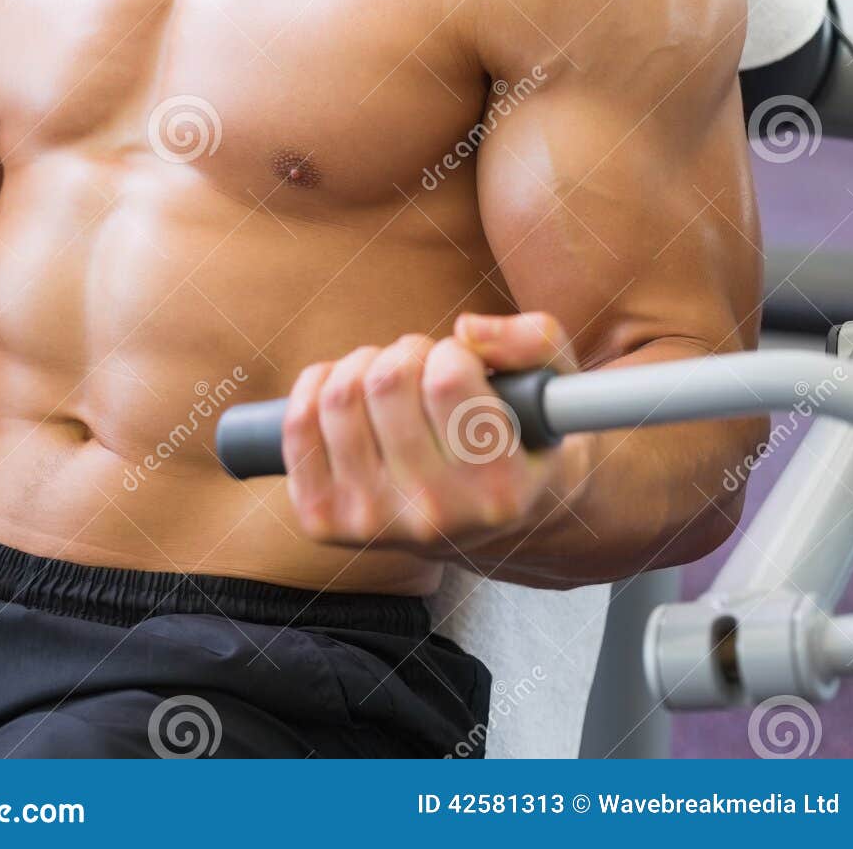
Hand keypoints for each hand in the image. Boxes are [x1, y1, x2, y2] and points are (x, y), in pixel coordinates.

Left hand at [282, 310, 581, 558]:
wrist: (489, 521)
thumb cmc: (521, 436)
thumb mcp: (555, 383)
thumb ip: (536, 339)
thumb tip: (468, 328)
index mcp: (497, 491)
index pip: (448, 377)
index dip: (452, 353)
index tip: (464, 367)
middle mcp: (433, 519)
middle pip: (387, 381)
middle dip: (406, 353)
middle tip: (426, 371)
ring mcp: (372, 524)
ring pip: (339, 396)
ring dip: (364, 366)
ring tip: (393, 383)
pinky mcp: (325, 521)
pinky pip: (296, 426)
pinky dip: (317, 386)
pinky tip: (353, 395)